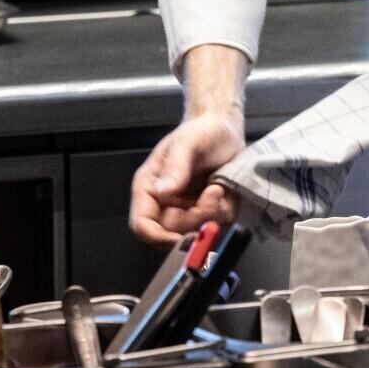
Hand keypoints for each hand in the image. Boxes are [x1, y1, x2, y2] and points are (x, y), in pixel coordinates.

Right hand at [129, 44, 249, 243]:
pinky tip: (226, 190)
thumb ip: (176, 166)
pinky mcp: (206, 212)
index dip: (157, 237)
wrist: (225, 130)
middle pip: (172, 233)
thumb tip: (163, 192)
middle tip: (214, 192)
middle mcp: (165, 203)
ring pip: (196, 232)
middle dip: (197, 217)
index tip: (179, 235)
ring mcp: (186, 209)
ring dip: (214, 213)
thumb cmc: (202, 131)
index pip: (141, 224)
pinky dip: (226, 211)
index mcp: (149, 187)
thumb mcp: (188, 143)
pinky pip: (216, 225)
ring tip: (220, 186)